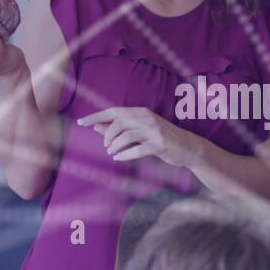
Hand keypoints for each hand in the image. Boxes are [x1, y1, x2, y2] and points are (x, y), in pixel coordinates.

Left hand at [77, 106, 203, 166]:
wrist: (188, 147)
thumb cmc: (160, 138)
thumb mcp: (139, 130)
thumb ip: (118, 128)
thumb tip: (96, 126)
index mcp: (141, 112)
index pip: (114, 111)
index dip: (96, 117)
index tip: (81, 122)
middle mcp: (147, 119)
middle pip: (119, 123)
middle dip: (107, 135)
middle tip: (106, 145)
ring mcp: (155, 132)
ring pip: (127, 136)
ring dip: (115, 146)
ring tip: (112, 152)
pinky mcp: (160, 145)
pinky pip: (138, 150)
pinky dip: (125, 155)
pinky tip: (119, 158)